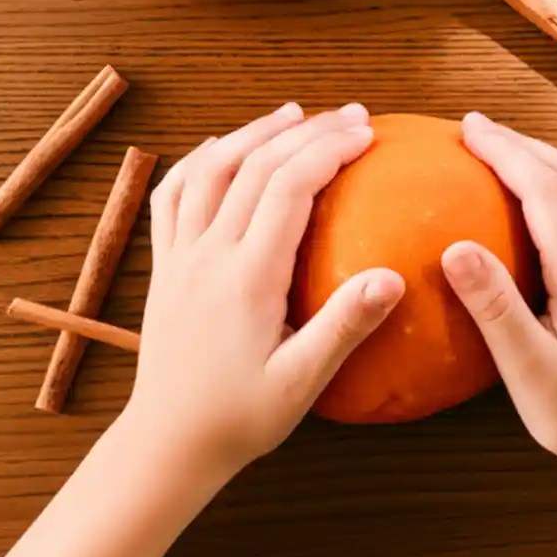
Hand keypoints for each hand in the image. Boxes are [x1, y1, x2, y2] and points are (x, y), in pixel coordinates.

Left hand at [130, 103, 404, 471]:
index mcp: (247, 277)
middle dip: (307, 130)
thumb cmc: (240, 418)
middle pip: (255, 165)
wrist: (168, 442)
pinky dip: (199, 160)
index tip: (367, 134)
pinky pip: (172, 196)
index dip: (329, 149)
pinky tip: (220, 149)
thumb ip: (344, 326)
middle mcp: (208, 254)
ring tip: (293, 113)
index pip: (289, 187)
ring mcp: (180, 256)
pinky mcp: (164, 267)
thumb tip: (392, 278)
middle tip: (351, 115)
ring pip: (210, 169)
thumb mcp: (301, 382)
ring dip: (253, 132)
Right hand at [441, 112, 556, 465]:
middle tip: (475, 127)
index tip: (467, 126)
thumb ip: (493, 307)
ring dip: (548, 158)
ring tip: (504, 148)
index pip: (543, 189)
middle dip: (522, 143)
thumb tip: (454, 247)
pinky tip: (542, 193)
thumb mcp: (527, 371)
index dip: (504, 150)